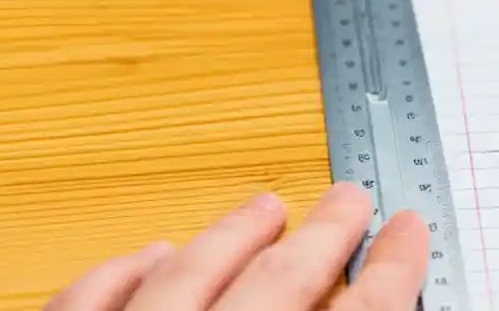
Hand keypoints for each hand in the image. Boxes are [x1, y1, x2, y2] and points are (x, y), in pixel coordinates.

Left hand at [45, 183, 427, 310]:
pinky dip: (123, 273)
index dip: (396, 271)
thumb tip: (384, 300)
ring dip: (232, 235)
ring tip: (263, 205)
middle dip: (326, 235)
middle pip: (284, 280)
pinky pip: (88, 302)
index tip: (410, 234)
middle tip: (350, 199)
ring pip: (189, 274)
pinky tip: (149, 253)